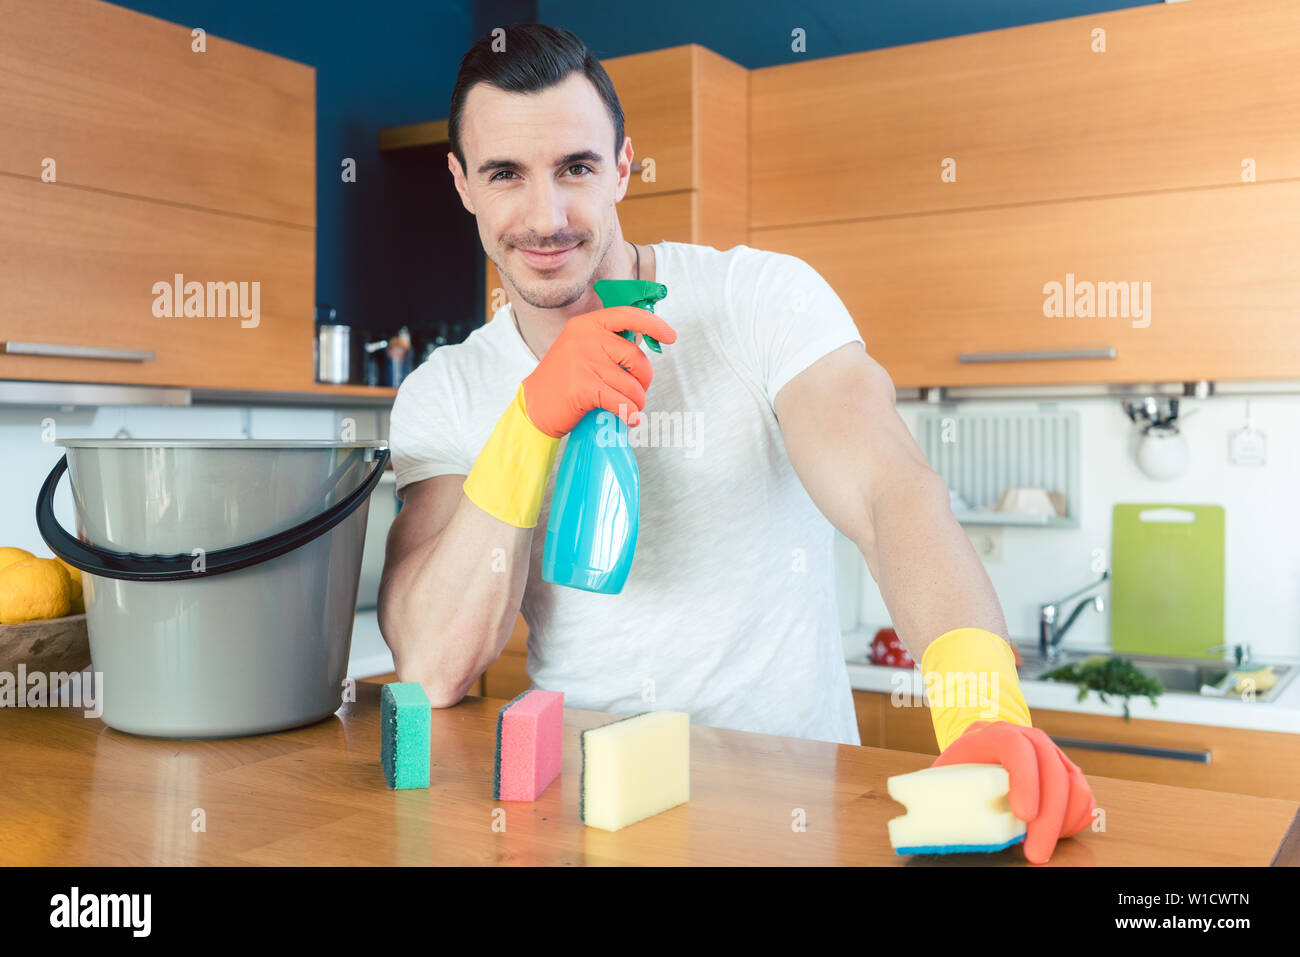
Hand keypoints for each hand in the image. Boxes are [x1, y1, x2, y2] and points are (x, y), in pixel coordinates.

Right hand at [521, 306, 676, 437]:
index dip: (654, 324)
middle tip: (638, 392)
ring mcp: (584, 362)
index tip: (670, 336)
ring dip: (637, 402)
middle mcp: (586, 339)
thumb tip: (644, 348)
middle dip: (644, 380)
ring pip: (631, 385)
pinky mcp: (583, 387)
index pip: (628, 316)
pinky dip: (629, 414)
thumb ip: (608, 344)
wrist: (533, 405)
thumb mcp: (581, 349)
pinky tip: (629, 418)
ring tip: (630, 408)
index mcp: (587, 324)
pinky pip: (621, 402)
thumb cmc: (563, 380)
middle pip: (636, 358)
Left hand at [931, 720, 1094, 863]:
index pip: (1016, 747)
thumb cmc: (961, 763)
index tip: (1023, 814)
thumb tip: (916, 814)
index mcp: (995, 733)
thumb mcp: (946, 769)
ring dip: (1063, 822)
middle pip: (1051, 770)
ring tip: (1043, 848)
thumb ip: (940, 787)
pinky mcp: (1068, 772)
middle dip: (1048, 817)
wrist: (983, 745)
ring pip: (1073, 784)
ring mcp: (1053, 754)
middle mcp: (1030, 738)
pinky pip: (1083, 795)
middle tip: (1035, 853)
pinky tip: (1057, 836)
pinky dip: (1074, 819)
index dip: (1024, 779)